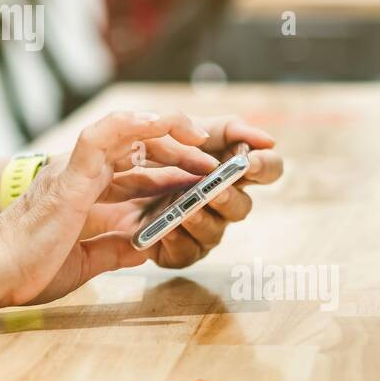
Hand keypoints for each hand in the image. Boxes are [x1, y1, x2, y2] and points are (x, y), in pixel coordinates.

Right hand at [0, 110, 216, 306]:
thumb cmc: (30, 269)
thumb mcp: (88, 260)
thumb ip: (115, 248)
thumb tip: (144, 246)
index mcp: (86, 192)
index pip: (136, 169)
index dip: (172, 170)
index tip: (202, 180)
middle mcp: (82, 172)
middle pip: (139, 146)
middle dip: (180, 150)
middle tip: (213, 164)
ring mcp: (76, 168)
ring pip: (127, 131)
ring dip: (168, 131)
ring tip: (201, 140)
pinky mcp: (71, 173)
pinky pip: (103, 135)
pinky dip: (133, 122)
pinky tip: (162, 122)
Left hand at [139, 116, 282, 269]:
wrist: (111, 170)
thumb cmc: (158, 148)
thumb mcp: (192, 129)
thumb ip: (230, 128)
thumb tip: (268, 140)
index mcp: (231, 172)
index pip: (266, 170)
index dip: (264, 167)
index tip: (249, 162)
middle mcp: (222, 203)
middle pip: (244, 207)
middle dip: (230, 198)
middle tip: (216, 190)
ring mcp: (202, 228)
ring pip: (215, 232)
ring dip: (203, 220)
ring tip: (187, 210)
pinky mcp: (178, 250)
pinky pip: (186, 252)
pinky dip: (178, 240)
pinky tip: (167, 228)